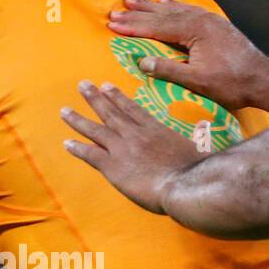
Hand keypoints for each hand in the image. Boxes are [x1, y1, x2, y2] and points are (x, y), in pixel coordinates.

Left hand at [61, 80, 201, 213]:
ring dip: (78, 119)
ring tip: (64, 110)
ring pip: (96, 130)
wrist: (185, 184)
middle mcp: (135, 134)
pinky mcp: (113, 166)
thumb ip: (195, 140)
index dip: (118, 97)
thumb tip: (203, 134)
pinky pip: (91, 154)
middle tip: (82, 85)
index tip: (106, 86)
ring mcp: (122, 149)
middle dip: (95, 98)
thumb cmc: (198, 170)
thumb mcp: (198, 148)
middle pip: (111, 112)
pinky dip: (78, 148)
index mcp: (155, 129)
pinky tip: (67, 143)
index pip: (133, 109)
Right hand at [107, 0, 268, 109]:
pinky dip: (173, 6)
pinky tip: (165, 2)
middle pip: (162, 15)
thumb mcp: (197, 81)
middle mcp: (201, 20)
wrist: (263, 80)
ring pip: (174, 9)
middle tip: (115, 10)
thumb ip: (168, 70)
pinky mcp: (215, 24)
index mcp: (194, 31)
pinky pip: (188, 10)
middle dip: (137, 13)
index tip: (112, 23)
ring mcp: (209, 20)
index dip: (133, 26)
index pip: (156, 27)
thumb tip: (141, 62)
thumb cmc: (231, 83)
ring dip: (151, 6)